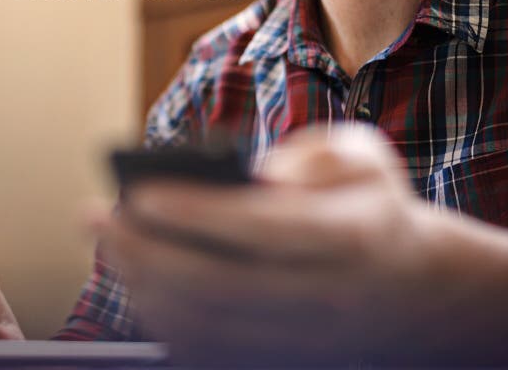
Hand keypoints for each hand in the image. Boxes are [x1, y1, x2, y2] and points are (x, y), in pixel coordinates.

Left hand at [93, 126, 507, 365]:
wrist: (411, 290)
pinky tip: (133, 276)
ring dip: (140, 284)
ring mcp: (300, 343)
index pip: (260, 228)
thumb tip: (253, 176)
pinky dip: (158, 317)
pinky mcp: (276, 362)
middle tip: (96, 215)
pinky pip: (205, 353)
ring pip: (203, 328)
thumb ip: (312, 158)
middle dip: (143, 250)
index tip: (138, 191)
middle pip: (216, 286)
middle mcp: (324, 298)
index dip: (194, 211)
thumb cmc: (370, 208)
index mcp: (348, 236)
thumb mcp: (362, 158)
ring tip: (107, 239)